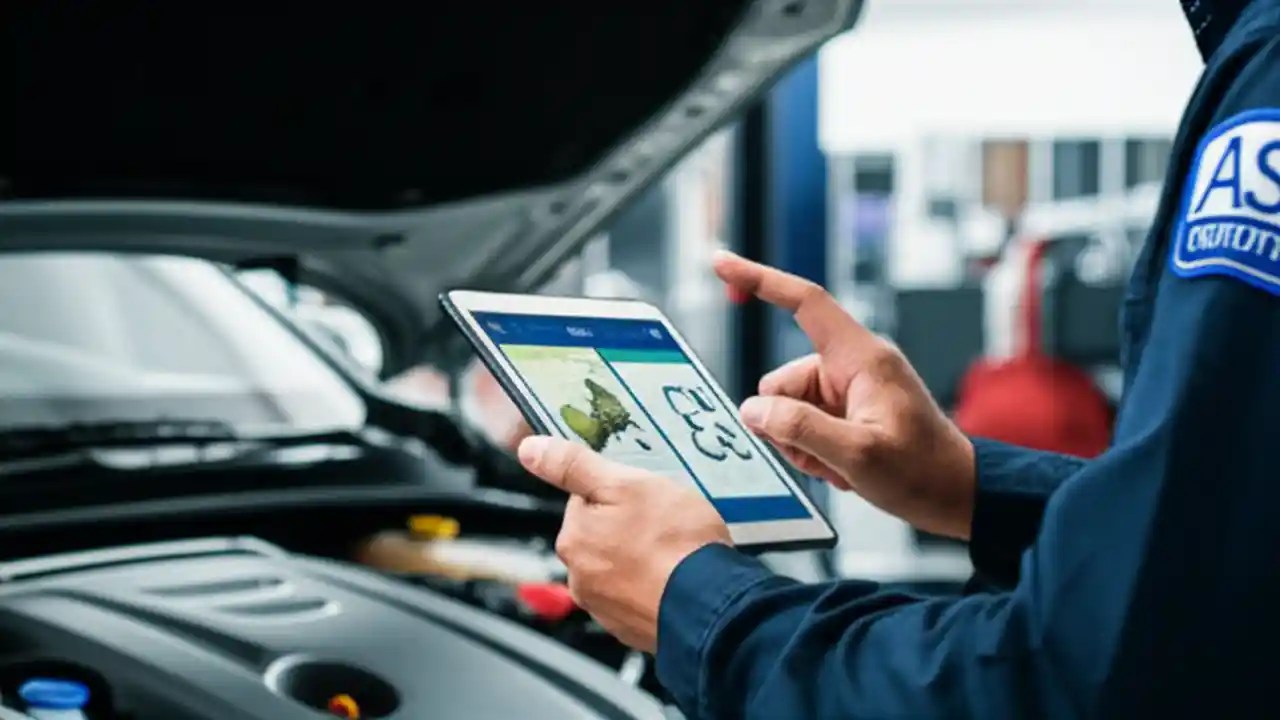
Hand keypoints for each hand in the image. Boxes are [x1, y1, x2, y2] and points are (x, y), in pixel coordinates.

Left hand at [518, 435, 729, 651]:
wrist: (711, 605)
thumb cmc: (674, 541)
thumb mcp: (626, 484)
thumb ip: (574, 465)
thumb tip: (529, 450)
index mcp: (574, 538)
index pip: (587, 502)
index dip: (619, 494)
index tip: (644, 497)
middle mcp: (580, 577)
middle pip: (601, 536)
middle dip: (628, 528)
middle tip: (664, 525)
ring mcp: (605, 608)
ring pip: (619, 568)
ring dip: (640, 560)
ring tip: (674, 553)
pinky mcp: (630, 629)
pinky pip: (637, 597)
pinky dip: (652, 587)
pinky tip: (675, 579)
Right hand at [714, 251, 976, 539]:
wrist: (957, 496)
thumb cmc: (922, 472)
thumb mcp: (857, 455)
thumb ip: (800, 428)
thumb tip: (752, 411)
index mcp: (861, 358)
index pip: (804, 302)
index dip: (759, 279)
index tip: (721, 264)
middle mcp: (852, 365)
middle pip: (782, 380)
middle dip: (788, 425)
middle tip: (824, 458)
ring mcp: (848, 389)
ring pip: (787, 408)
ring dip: (802, 444)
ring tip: (840, 466)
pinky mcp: (847, 410)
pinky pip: (803, 424)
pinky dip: (813, 451)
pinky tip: (843, 468)